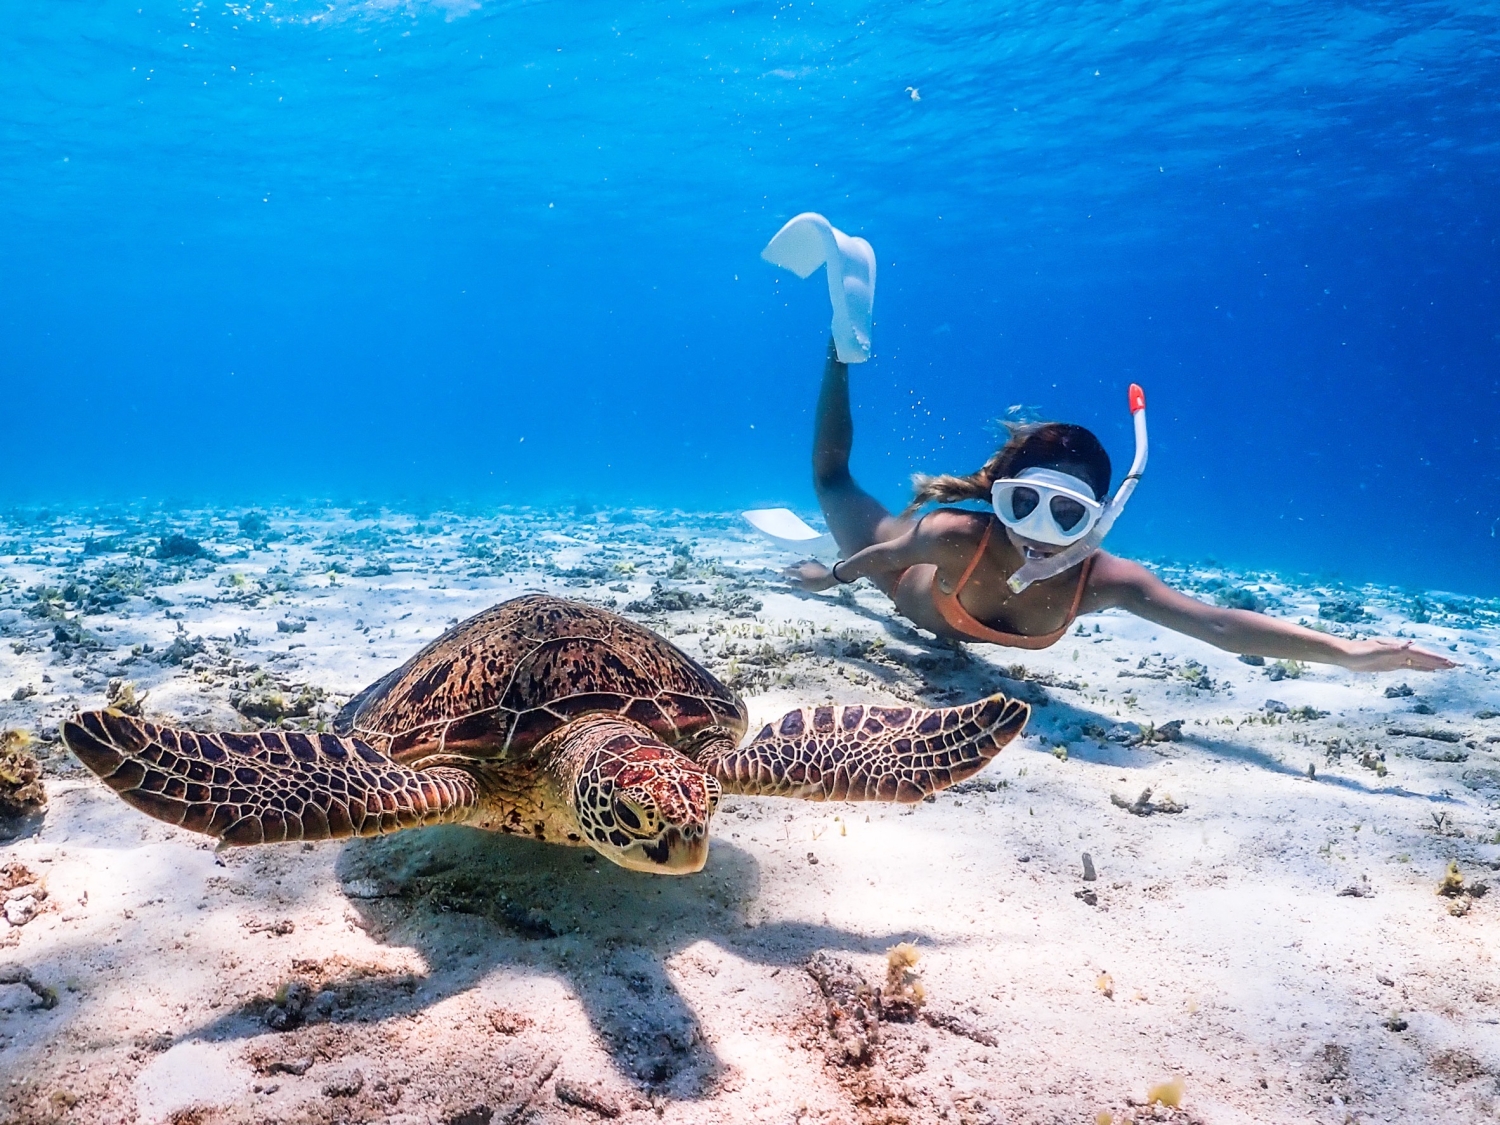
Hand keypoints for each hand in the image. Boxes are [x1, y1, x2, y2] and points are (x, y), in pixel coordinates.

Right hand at [782, 559, 839, 591]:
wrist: (829, 577)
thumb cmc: (816, 584)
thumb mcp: (805, 587)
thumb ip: (795, 584)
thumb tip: (787, 582)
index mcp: (799, 572)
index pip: (788, 571)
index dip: (783, 573)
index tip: (779, 574)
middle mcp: (802, 566)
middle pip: (793, 565)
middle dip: (788, 568)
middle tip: (784, 569)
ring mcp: (809, 563)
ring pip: (799, 562)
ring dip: (794, 564)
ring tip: (793, 566)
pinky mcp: (815, 562)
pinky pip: (806, 562)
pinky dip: (802, 563)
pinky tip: (804, 564)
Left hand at [1341, 638, 1457, 672]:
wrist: (1344, 655)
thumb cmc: (1358, 652)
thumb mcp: (1375, 651)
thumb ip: (1392, 649)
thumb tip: (1410, 644)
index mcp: (1397, 647)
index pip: (1420, 653)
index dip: (1434, 658)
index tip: (1448, 662)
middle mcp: (1399, 651)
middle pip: (1423, 656)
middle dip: (1439, 661)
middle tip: (1456, 665)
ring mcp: (1396, 657)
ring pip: (1419, 661)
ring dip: (1433, 664)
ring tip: (1449, 667)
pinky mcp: (1391, 664)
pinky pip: (1410, 666)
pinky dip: (1421, 668)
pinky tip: (1429, 670)